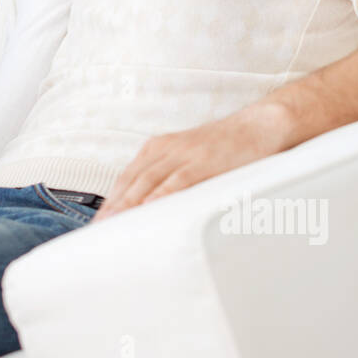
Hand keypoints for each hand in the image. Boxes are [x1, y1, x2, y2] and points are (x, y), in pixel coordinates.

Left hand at [90, 102, 290, 221]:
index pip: (126, 178)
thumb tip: (152, 208)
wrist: (258, 126)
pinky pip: (178, 181)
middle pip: (131, 181)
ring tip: (115, 226)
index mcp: (158, 148)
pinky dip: (161, 195)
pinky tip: (149, 210)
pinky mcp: (203, 161)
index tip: (98, 223)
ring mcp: (184, 154)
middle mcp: (165, 149)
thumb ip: (168, 177)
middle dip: (113, 207)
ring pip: (148, 181)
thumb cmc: (224, 148)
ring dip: (129, 205)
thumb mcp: (188, 158)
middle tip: (99, 231)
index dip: (110, 200)